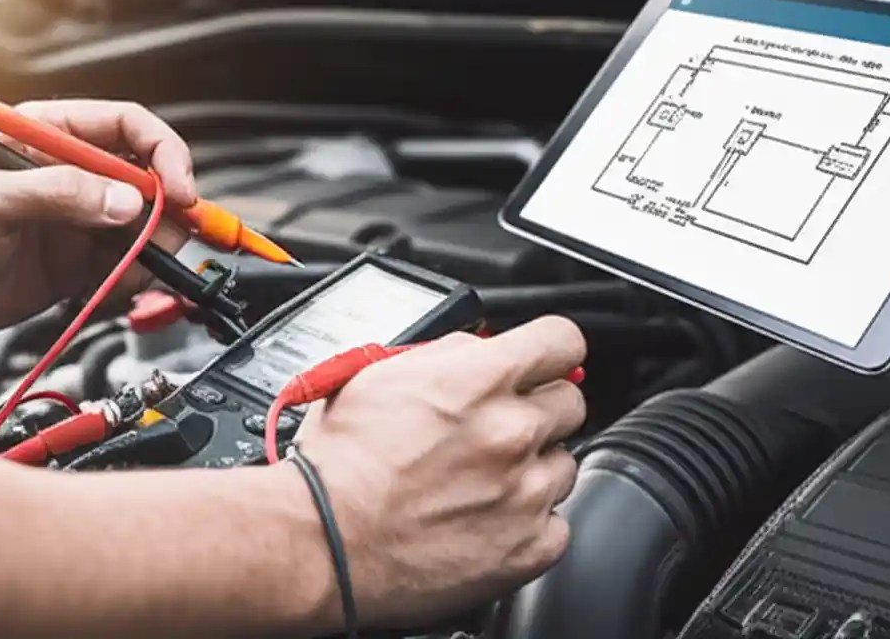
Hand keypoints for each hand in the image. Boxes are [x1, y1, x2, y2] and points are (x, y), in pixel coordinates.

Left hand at [0, 100, 197, 341]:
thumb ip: (56, 195)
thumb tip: (124, 200)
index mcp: (47, 139)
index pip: (127, 129)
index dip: (164, 155)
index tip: (180, 191)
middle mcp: (68, 177)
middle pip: (147, 181)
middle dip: (168, 211)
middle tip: (169, 240)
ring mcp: (74, 222)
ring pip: (143, 229)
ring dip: (154, 250)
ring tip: (139, 272)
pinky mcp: (73, 265)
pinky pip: (124, 268)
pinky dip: (135, 280)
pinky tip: (120, 289)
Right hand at [292, 316, 586, 627]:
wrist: (320, 541)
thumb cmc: (338, 463)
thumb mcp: (381, 375)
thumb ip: (449, 354)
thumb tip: (486, 348)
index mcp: (480, 381)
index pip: (562, 341)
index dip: (550, 351)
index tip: (542, 364)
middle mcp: (513, 432)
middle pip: (569, 403)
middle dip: (535, 411)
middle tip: (492, 431)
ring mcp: (526, 493)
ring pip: (564, 464)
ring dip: (532, 469)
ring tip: (478, 483)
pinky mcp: (529, 548)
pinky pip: (557, 523)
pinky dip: (529, 523)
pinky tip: (485, 520)